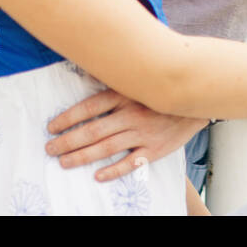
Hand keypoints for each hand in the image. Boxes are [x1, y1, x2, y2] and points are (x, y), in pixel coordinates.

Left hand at [44, 88, 208, 181]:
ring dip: (82, 156)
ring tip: (64, 162)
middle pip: (93, 130)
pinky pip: (131, 162)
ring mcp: (143, 133)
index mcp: (125, 94)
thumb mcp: (136, 77)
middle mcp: (132, 114)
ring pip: (107, 148)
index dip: (68, 118)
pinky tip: (98, 175)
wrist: (196, 99)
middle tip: (50, 148)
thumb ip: (112, 77)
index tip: (52, 126)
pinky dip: (114, 170)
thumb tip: (84, 71)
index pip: (89, 107)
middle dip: (68, 141)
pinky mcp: (155, 149)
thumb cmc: (160, 88)